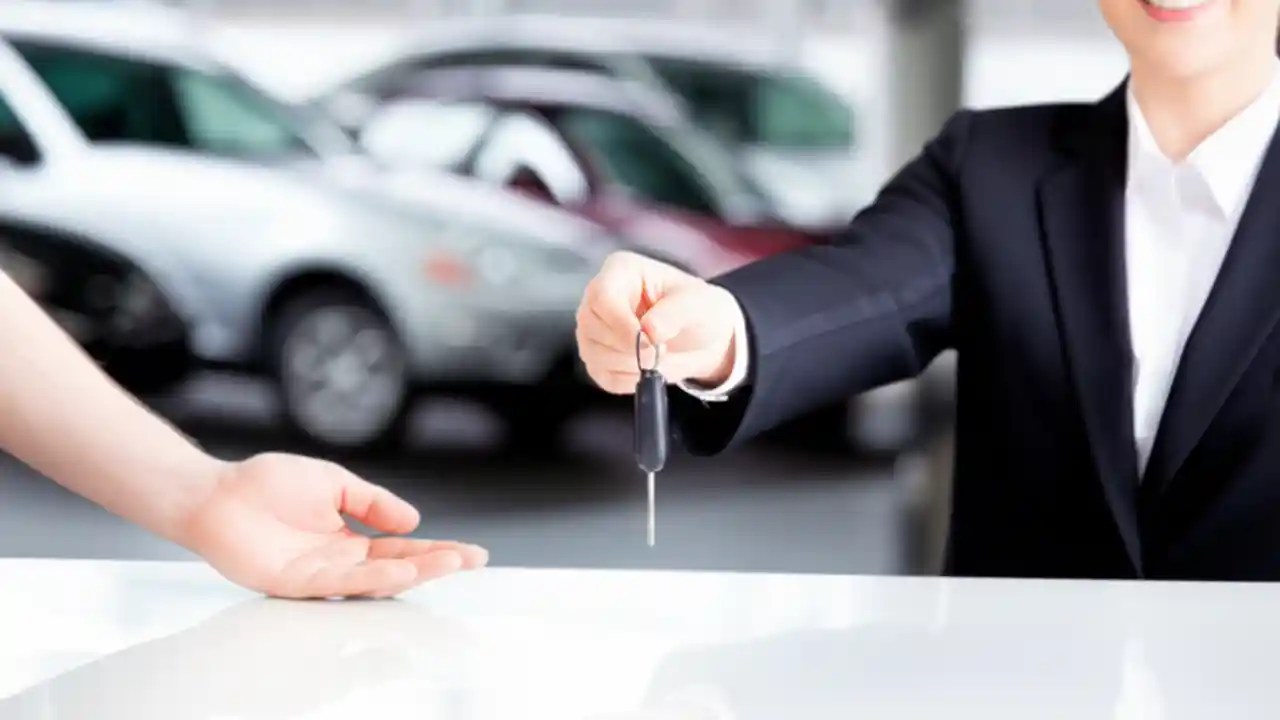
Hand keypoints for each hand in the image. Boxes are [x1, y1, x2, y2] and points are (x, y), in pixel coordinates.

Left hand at [180, 453, 486, 598]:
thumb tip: (414, 520)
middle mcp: (339, 562)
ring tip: (446, 562)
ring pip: (374, 580)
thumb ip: (372, 502)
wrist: (216, 492)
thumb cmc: (266, 484)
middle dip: (436, 564)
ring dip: (413, 572)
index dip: (437, 549)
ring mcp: (318, 575)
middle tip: (471, 559)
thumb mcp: (334, 483)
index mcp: (349, 540)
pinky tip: (398, 569)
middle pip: (397, 567)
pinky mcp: (293, 582)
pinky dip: (371, 578)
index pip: (401, 547)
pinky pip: (339, 584)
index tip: (471, 551)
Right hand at [576, 252, 741, 393]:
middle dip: (632, 349)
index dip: (623, 325)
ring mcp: (591, 331)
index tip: (652, 344)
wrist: (698, 337)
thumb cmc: (696, 309)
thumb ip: (675, 312)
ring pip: (597, 356)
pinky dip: (631, 380)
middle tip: (664, 351)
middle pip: (594, 328)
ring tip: (660, 356)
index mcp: (619, 271)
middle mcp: (596, 298)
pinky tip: (648, 368)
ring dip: (634, 366)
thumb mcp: (697, 303)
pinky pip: (606, 378)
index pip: (602, 297)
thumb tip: (649, 331)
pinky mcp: (595, 360)